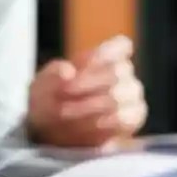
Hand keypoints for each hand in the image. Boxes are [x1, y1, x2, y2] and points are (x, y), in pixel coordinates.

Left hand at [27, 35, 147, 148]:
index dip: (99, 56)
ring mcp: (132, 96)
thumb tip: (68, 71)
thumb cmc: (51, 97)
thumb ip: (54, 74)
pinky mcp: (133, 119)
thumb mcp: (44, 82)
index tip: (74, 69)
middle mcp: (124, 73)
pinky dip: (101, 123)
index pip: (120, 46)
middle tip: (61, 97)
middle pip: (116, 72)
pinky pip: (124, 120)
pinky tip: (82, 125)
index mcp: (108, 54)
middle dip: (85, 85)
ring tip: (64, 114)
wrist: (50, 129)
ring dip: (87, 107)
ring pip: (117, 97)